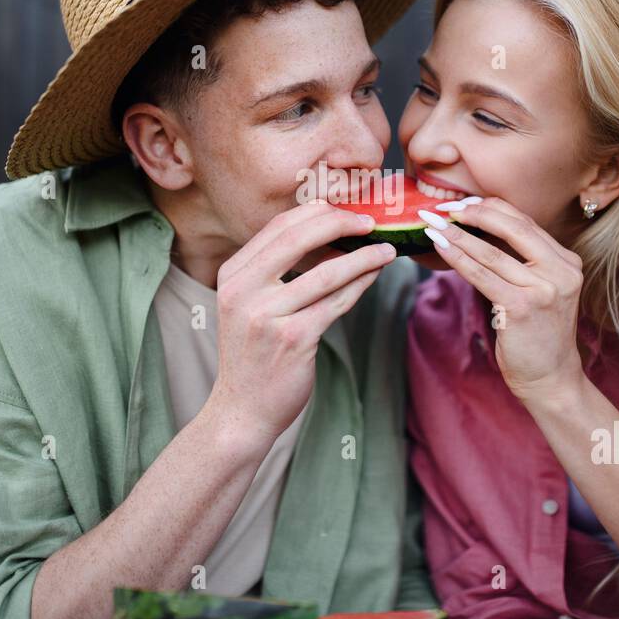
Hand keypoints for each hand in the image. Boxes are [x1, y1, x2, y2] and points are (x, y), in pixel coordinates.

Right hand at [210, 201, 395, 445]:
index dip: (315, 212)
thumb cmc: (254, 355)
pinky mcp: (292, 338)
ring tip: (387, 250)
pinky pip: (336, 302)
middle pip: (298, 239)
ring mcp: (266, 315)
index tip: (344, 208)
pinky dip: (361, 284)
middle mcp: (243, 291)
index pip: (277, 228)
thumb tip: (324, 231)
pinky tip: (376, 275)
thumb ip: (273, 271)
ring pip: (325, 272)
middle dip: (340, 223)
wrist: (242, 410)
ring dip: (362, 257)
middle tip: (371, 221)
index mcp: (231, 275)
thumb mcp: (248, 305)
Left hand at [424, 197, 585, 403]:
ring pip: (491, 252)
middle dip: (473, 213)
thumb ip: (522, 261)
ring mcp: (543, 289)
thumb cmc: (538, 334)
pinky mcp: (520, 307)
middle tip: (444, 207)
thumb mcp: (541, 289)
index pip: (526, 222)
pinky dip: (456, 257)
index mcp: (567, 261)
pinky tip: (439, 246)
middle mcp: (561, 271)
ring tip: (431, 224)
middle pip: (512, 227)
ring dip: (456, 235)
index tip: (464, 202)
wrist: (550, 377)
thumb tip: (479, 228)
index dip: (491, 207)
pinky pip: (480, 275)